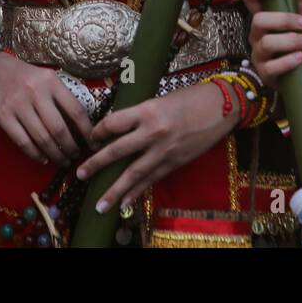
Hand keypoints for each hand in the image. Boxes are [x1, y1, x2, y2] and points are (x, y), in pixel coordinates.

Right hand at [0, 50, 93, 164]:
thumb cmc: (24, 74)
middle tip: (76, 156)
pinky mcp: (3, 116)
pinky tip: (43, 158)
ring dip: (55, 154)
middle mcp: (36, 92)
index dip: (86, 130)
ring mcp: (18, 105)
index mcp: (51, 81)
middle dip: (70, 147)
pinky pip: (23, 141)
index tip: (93, 143)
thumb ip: (61, 96)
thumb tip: (79, 125)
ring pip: (42, 138)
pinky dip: (35, 154)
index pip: (75, 110)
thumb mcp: (46, 77)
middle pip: (59, 128)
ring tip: (63, 160)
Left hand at [75, 85, 231, 211]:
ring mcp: (164, 150)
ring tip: (99, 204)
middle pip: (116, 151)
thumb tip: (120, 128)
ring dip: (114, 190)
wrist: (222, 106)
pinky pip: (151, 180)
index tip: (90, 138)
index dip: (97, 132)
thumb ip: (140, 114)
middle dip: (96, 164)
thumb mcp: (159, 99)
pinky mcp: (175, 162)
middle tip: (79, 174)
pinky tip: (125, 203)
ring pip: (133, 173)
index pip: (112, 124)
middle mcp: (153, 132)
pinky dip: (137, 192)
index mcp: (146, 110)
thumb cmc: (190, 97)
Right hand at [242, 0, 301, 88]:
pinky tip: (300, 58)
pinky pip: (271, 66)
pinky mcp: (265, 74)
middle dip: (283, 19)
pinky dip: (288, 60)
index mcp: (264, 19)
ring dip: (291, 40)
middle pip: (258, 20)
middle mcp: (257, 35)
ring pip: (266, 42)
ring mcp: (259, 55)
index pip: (250, 0)